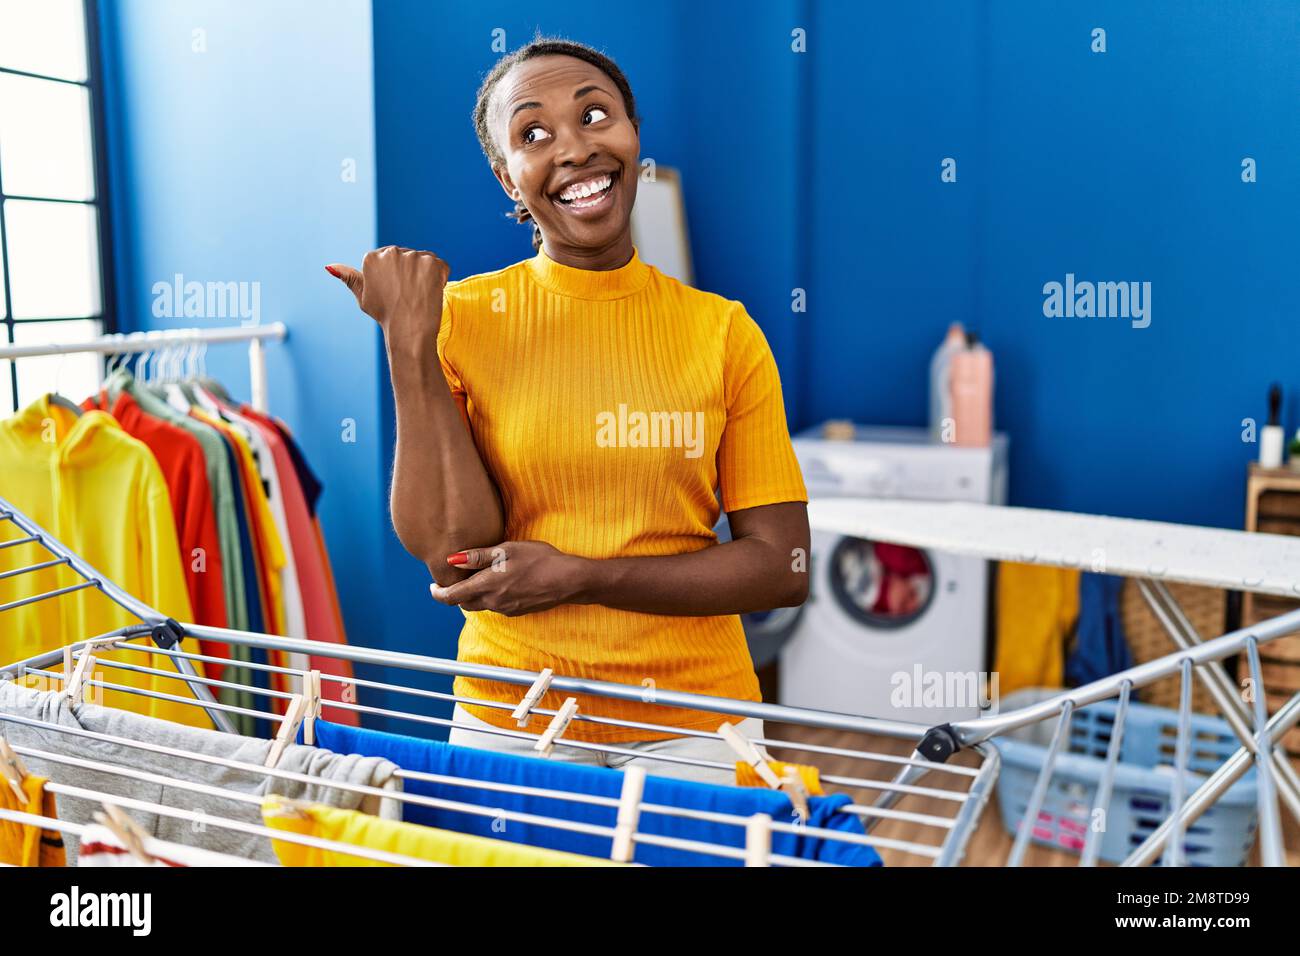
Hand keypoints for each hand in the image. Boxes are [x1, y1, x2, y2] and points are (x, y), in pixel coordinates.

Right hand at [326, 246, 448, 341]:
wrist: (409, 330)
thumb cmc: (386, 316)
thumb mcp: (363, 297)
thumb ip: (350, 278)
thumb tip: (329, 266)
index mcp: (371, 258)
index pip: (390, 260)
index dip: (397, 278)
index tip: (396, 293)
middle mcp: (390, 252)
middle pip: (407, 258)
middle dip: (411, 273)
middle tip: (408, 296)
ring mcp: (412, 256)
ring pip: (424, 262)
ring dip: (426, 276)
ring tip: (419, 295)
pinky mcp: (431, 262)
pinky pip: (440, 266)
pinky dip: (440, 278)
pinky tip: (431, 293)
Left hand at [428, 541, 587, 615]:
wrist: (568, 580)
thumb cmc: (540, 559)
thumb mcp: (507, 550)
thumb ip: (478, 557)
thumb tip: (452, 560)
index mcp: (487, 586)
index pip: (452, 596)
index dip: (438, 593)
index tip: (433, 587)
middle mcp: (493, 602)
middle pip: (463, 603)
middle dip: (454, 594)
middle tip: (453, 580)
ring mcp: (506, 609)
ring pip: (480, 605)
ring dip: (472, 595)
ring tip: (476, 578)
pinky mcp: (517, 611)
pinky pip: (495, 606)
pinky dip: (489, 597)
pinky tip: (499, 583)